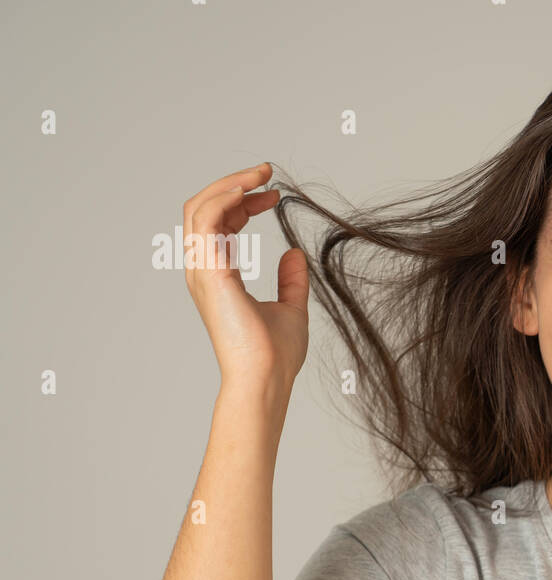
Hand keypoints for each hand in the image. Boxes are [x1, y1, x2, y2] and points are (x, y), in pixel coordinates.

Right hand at [183, 163, 308, 400]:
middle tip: (267, 172)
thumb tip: (295, 254)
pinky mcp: (208, 270)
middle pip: (205, 208)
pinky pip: (207, 219)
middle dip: (233, 184)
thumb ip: (292, 281)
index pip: (220, 224)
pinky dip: (225, 198)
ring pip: (199, 207)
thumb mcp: (292, 308)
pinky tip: (249, 190)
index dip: (243, 203)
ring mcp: (201, 269)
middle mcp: (204, 268)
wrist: (266, 378)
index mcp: (218, 275)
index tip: (274, 194)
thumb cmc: (275, 354)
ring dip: (229, 184)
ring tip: (261, 173)